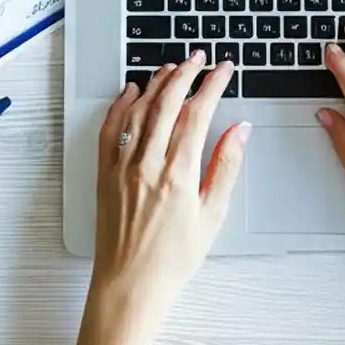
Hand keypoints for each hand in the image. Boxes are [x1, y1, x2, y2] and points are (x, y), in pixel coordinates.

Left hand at [93, 53, 250, 309]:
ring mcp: (122, 167)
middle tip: (199, 59)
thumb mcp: (213, 215)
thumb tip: (240, 131)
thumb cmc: (173, 259)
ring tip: (171, 68)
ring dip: (155, 83)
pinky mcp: (105, 174)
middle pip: (166, 102)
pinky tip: (130, 92)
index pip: (198, 113)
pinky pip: (110, 129)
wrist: (131, 285)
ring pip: (138, 109)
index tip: (224, 70)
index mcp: (178, 174)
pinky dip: (120, 105)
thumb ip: (225, 167)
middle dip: (185, 73)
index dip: (213, 85)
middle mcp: (147, 164)